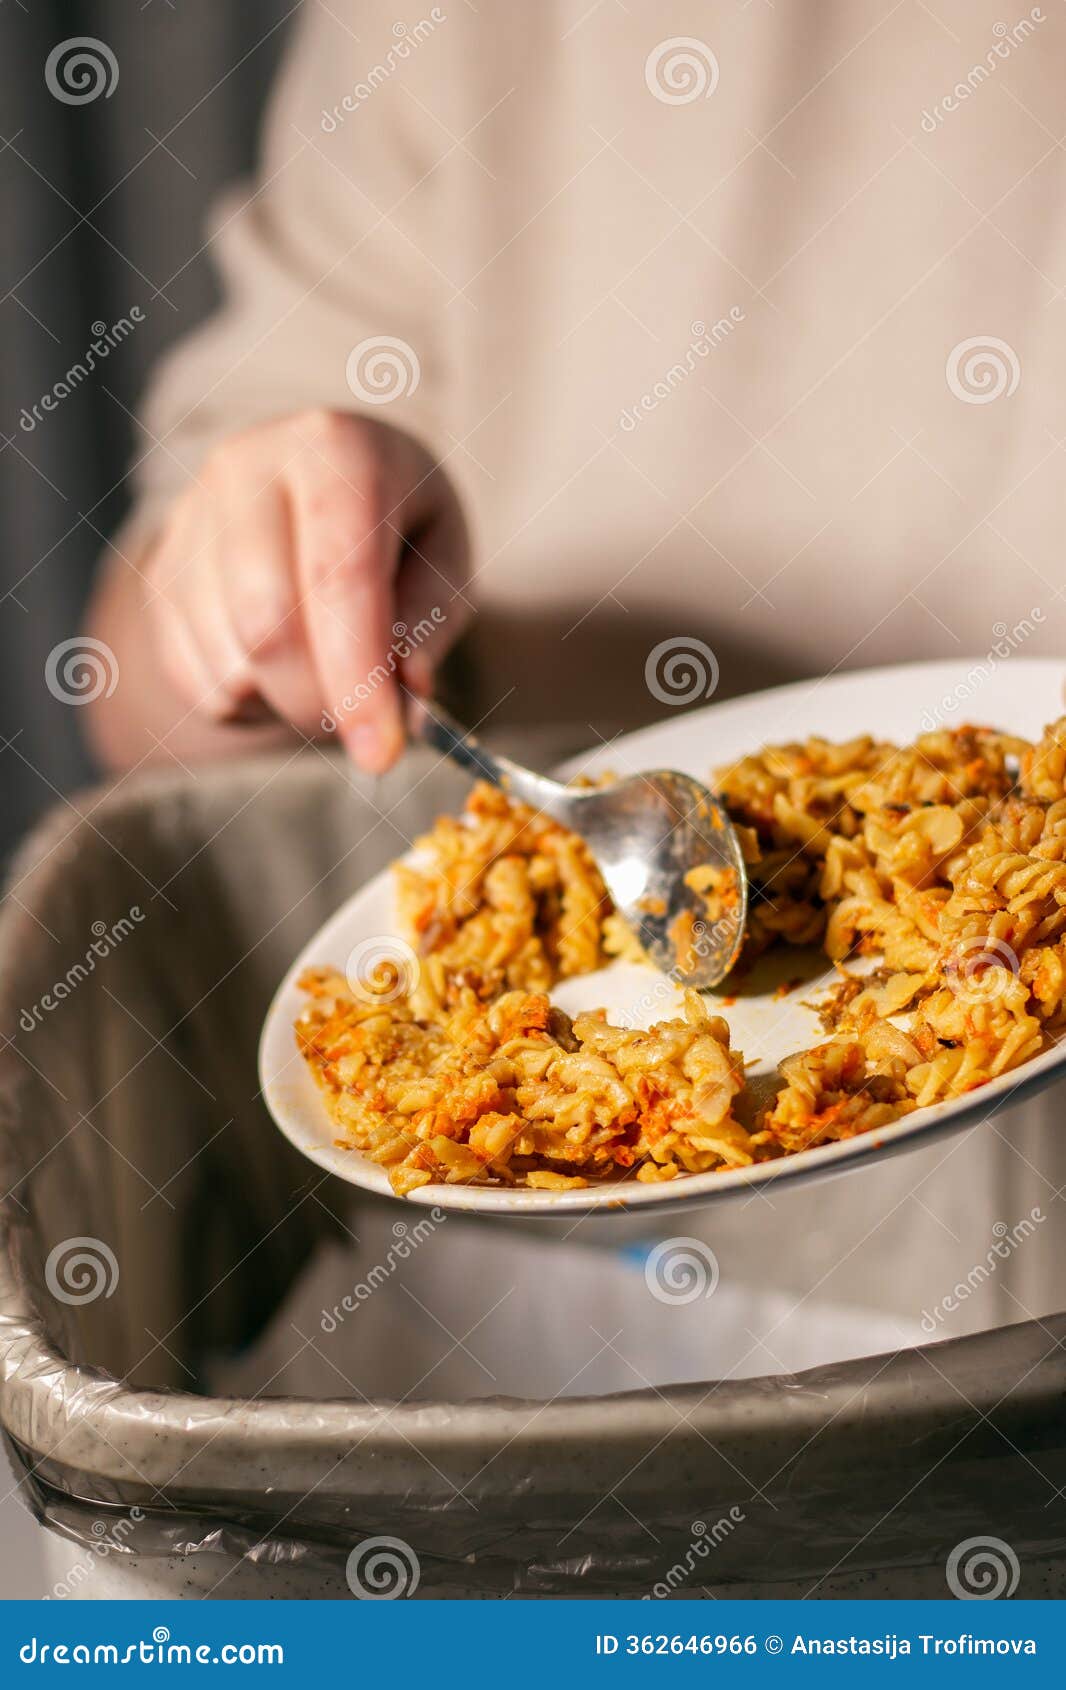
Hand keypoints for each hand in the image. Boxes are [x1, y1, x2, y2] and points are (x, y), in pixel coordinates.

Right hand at [142, 410, 468, 771]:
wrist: (315, 486)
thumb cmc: (396, 526)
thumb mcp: (444, 556)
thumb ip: (431, 618)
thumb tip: (402, 686)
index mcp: (335, 449)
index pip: (339, 578)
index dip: (358, 677)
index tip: (382, 755)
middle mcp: (248, 469)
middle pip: (267, 624)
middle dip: (319, 701)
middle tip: (360, 727)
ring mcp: (191, 518)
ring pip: (229, 659)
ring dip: (286, 701)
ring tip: (327, 672)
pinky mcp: (160, 569)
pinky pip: (194, 675)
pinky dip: (248, 701)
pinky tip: (281, 667)